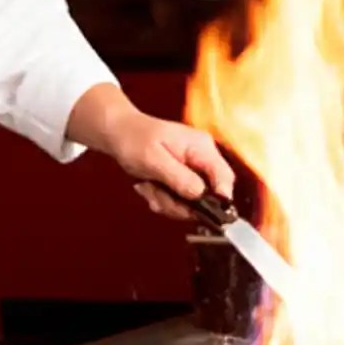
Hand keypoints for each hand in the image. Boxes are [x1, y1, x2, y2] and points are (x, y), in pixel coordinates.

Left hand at [109, 112, 235, 219]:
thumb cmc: (134, 139)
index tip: (199, 211)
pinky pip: (180, 201)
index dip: (219, 198)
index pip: (225, 177)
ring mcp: (193, 170)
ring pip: (192, 203)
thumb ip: (179, 178)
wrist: (118, 133)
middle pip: (209, 195)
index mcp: (202, 148)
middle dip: (182, 204)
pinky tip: (149, 188)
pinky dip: (162, 200)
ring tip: (149, 188)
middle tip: (158, 197)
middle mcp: (202, 159)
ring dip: (167, 202)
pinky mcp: (182, 180)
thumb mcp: (154, 160)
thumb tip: (201, 195)